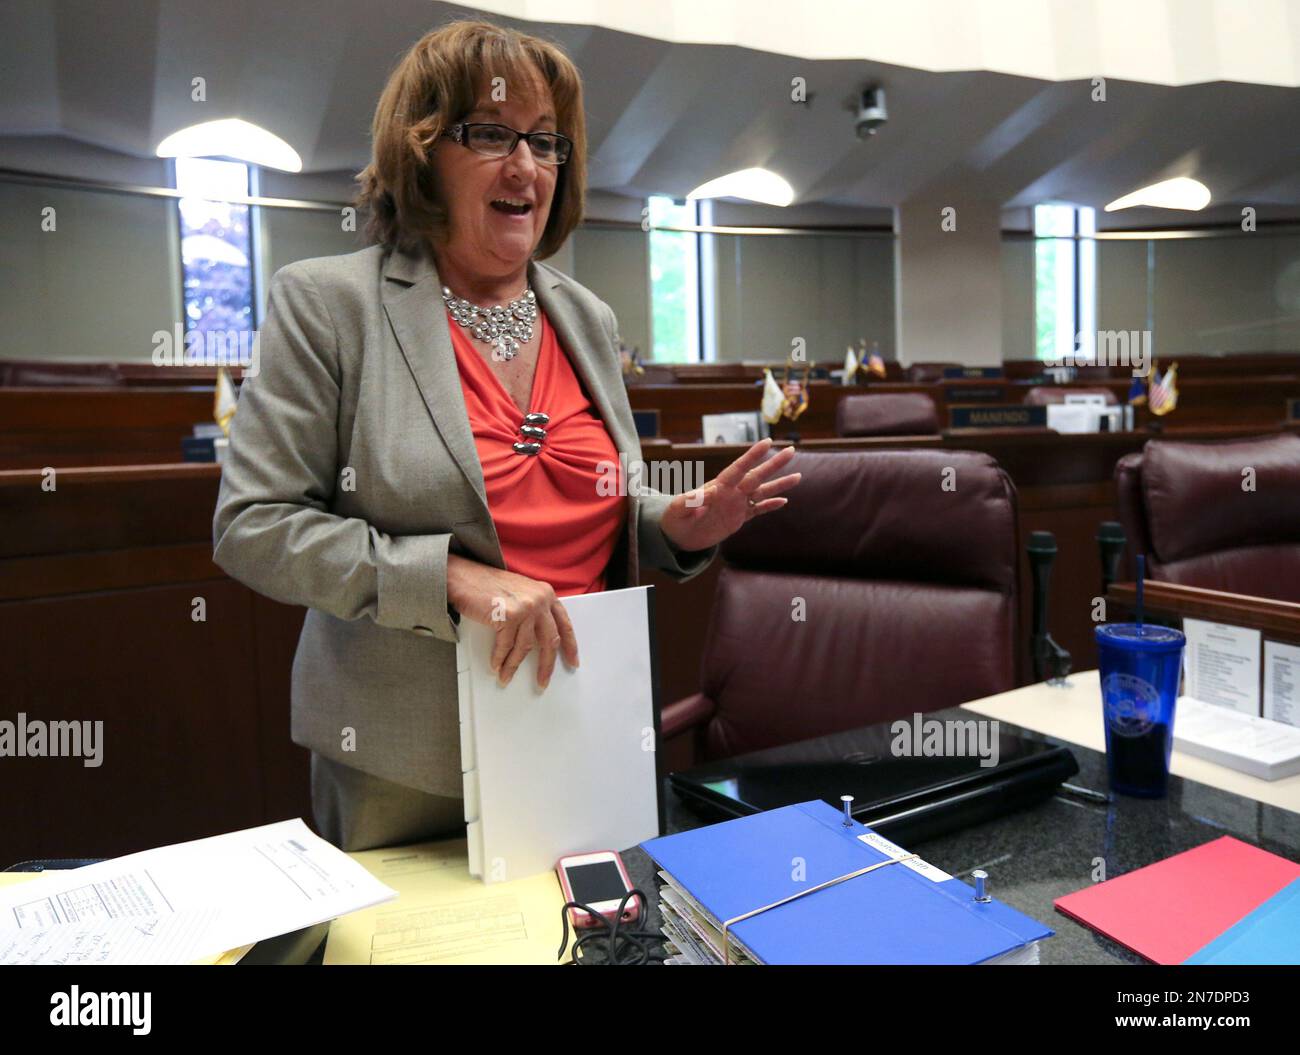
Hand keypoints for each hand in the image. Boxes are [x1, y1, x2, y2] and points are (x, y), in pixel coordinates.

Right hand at [445, 555, 577, 689]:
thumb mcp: (521, 593)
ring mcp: (525, 608)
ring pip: (525, 647)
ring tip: (507, 676)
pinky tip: (497, 665)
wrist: (463, 575)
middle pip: (549, 640)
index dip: (570, 646)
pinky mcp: (508, 616)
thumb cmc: (487, 585)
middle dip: (546, 665)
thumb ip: (534, 610)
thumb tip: (539, 641)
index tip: (572, 661)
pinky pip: (506, 646)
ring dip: (514, 665)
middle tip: (543, 681)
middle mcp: (540, 600)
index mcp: (546, 594)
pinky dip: (500, 659)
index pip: (564, 624)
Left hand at [659, 438, 800, 551]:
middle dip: (773, 464)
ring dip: (779, 484)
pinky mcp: (737, 519)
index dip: (752, 456)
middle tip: (791, 450)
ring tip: (798, 476)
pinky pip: (758, 510)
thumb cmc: (674, 520)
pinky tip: (784, 501)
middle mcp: (730, 493)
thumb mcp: (677, 510)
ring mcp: (736, 505)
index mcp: (718, 487)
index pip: (738, 468)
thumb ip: (691, 500)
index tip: (767, 442)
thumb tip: (710, 491)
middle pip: (756, 476)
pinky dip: (770, 506)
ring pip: (762, 492)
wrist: (676, 537)